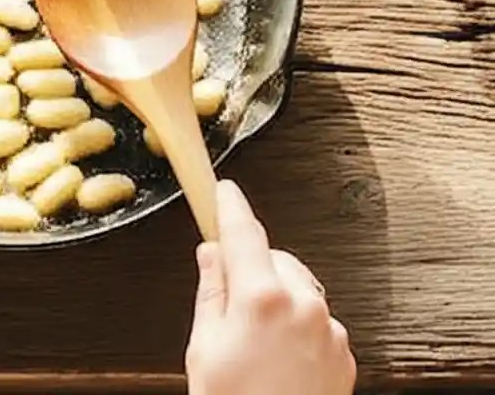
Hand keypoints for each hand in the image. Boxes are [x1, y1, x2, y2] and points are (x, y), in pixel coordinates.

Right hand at [186, 180, 355, 394]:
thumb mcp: (204, 347)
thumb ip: (212, 291)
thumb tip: (212, 255)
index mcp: (261, 297)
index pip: (244, 233)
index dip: (231, 207)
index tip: (225, 190)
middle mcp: (302, 305)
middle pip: (273, 259)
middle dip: (252, 268)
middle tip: (228, 301)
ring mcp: (328, 328)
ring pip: (298, 289)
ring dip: (277, 298)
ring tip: (254, 341)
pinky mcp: (344, 351)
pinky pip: (316, 320)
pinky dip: (297, 326)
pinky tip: (277, 358)